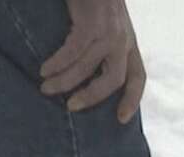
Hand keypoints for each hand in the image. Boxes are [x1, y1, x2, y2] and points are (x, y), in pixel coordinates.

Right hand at [39, 0, 144, 123]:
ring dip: (65, 81)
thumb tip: (87, 80)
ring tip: (46, 88)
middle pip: (114, 79)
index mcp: (129, 45)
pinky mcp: (91, 23)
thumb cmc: (94, 4)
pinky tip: (45, 69)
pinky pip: (73, 50)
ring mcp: (109, 32)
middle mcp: (122, 41)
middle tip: (71, 106)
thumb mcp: (109, 28)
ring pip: (88, 67)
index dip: (132, 99)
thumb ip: (104, 51)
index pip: (138, 77)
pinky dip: (58, 63)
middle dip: (91, 96)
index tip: (121, 119)